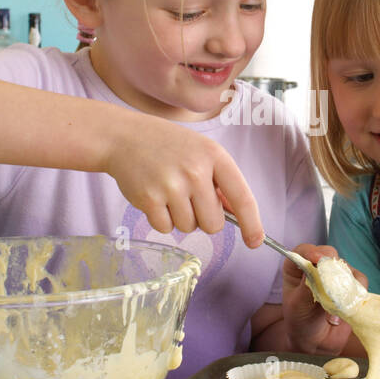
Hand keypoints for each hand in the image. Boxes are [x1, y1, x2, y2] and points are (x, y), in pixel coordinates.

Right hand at [103, 112, 263, 246]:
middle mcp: (196, 171)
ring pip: (189, 228)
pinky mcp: (149, 199)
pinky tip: (155, 197)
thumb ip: (220, 181)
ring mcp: (172, 186)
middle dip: (204, 219)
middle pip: (213, 224)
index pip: (242, 198)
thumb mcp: (201, 152)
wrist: (124, 137)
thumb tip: (237, 215)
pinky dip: (161, 219)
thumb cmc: (168, 146)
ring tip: (168, 191)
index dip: (251, 224)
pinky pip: (166, 228)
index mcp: (215, 156)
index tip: (255, 241)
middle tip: (189, 197)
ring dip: (180, 217)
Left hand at [281, 244, 365, 355]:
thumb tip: (315, 268)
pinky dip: (355, 292)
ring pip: (346, 267)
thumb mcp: (297, 305)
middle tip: (331, 281)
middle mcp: (317, 267)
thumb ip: (306, 287)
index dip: (311, 251)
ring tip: (333, 306)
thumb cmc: (300, 322)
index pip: (304, 251)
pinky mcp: (352, 286)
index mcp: (297, 268)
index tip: (316, 259)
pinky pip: (360, 282)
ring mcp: (336, 276)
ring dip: (343, 283)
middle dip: (331, 266)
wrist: (316, 343)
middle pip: (329, 254)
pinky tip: (344, 309)